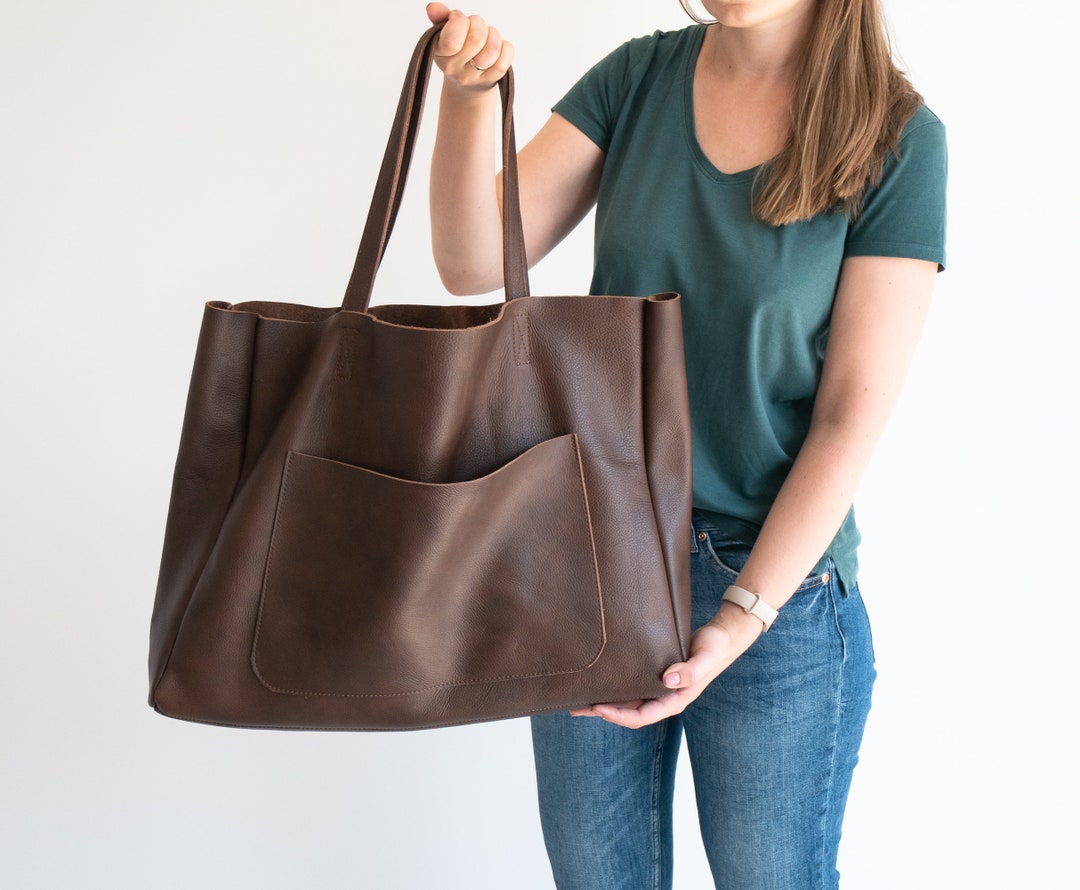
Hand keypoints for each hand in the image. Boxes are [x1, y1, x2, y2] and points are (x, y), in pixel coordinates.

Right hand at [426, 4, 513, 90]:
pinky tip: (498, 49)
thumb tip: (433, 7)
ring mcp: (473, 77)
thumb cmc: (456, 51)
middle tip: (476, 27)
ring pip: (492, 50)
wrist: (464, 86)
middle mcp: (454, 69)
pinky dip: (506, 49)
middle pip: (477, 39)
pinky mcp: (491, 80)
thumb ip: (440, 17)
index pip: (452, 41)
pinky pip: (505, 60)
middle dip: (479, 25)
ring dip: (493, 36)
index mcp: (440, 53)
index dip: (460, 21)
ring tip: (487, 37)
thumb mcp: (443, 33)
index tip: (459, 19)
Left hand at [570, 604, 763, 728]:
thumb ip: (690, 671)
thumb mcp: (705, 658)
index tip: (599, 708)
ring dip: (604, 701)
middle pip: (629, 711)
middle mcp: (664, 697)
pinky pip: (632, 686)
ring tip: (579, 697)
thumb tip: (668, 680)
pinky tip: (601, 680)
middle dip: (602, 711)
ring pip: (627, 700)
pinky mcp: (655, 674)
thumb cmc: (715, 648)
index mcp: (675, 699)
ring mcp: (659, 687)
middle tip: (575, 706)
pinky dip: (615, 686)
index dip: (619, 715)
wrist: (722, 636)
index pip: (642, 716)